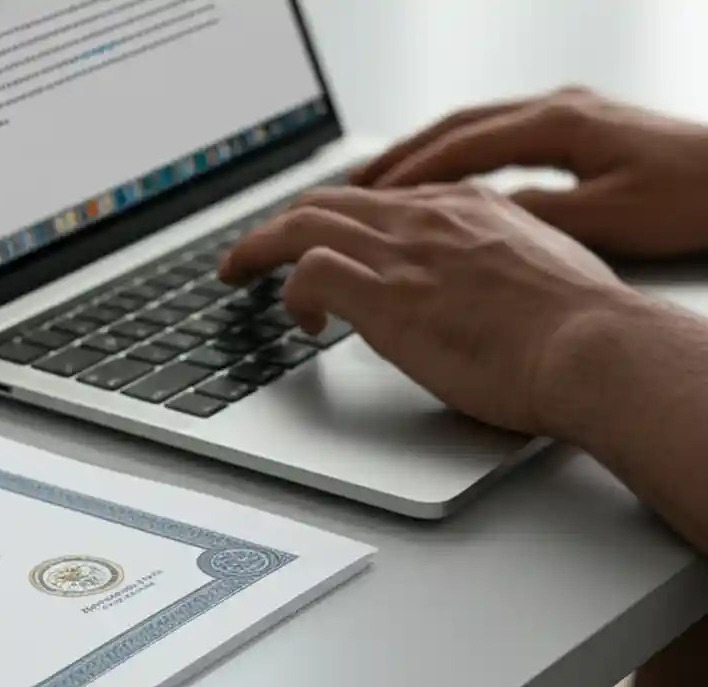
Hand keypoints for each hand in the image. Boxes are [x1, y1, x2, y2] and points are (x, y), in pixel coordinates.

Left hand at [218, 183, 640, 437]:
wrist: (592, 346)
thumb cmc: (581, 324)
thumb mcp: (540, 263)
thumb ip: (496, 260)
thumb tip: (479, 283)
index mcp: (463, 205)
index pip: (378, 198)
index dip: (337, 219)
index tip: (320, 239)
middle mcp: (424, 217)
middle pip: (326, 200)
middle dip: (278, 224)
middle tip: (249, 252)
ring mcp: (400, 253)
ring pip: (302, 224)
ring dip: (258, 249)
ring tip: (236, 274)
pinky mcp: (383, 296)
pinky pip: (307, 273)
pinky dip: (290, 293)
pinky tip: (299, 325)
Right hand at [352, 87, 707, 257]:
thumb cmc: (693, 197)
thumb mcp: (608, 216)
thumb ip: (534, 214)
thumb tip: (473, 219)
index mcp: (559, 124)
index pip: (460, 144)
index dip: (406, 173)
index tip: (364, 197)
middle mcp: (559, 108)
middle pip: (457, 126)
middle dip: (400, 156)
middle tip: (352, 185)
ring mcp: (572, 114)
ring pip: (477, 128)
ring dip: (427, 154)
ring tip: (385, 183)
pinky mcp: (584, 129)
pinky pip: (502, 138)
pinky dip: (462, 158)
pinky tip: (450, 182)